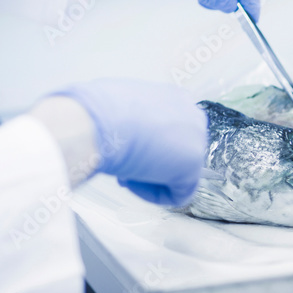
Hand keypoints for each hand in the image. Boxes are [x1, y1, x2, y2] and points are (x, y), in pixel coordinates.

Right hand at [52, 79, 208, 205]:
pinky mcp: (193, 166)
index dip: (145, 145)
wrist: (96, 122)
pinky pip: (178, 194)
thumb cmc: (96, 111)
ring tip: (123, 171)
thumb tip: (126, 130)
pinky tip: (131, 181)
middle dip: (149, 162)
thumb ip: (135, 118)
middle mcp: (191, 114)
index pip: (169, 130)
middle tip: (124, 165)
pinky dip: (152, 194)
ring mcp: (197, 139)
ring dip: (149, 177)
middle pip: (176, 151)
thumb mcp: (118, 104)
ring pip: (178, 173)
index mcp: (174, 97)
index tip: (125, 149)